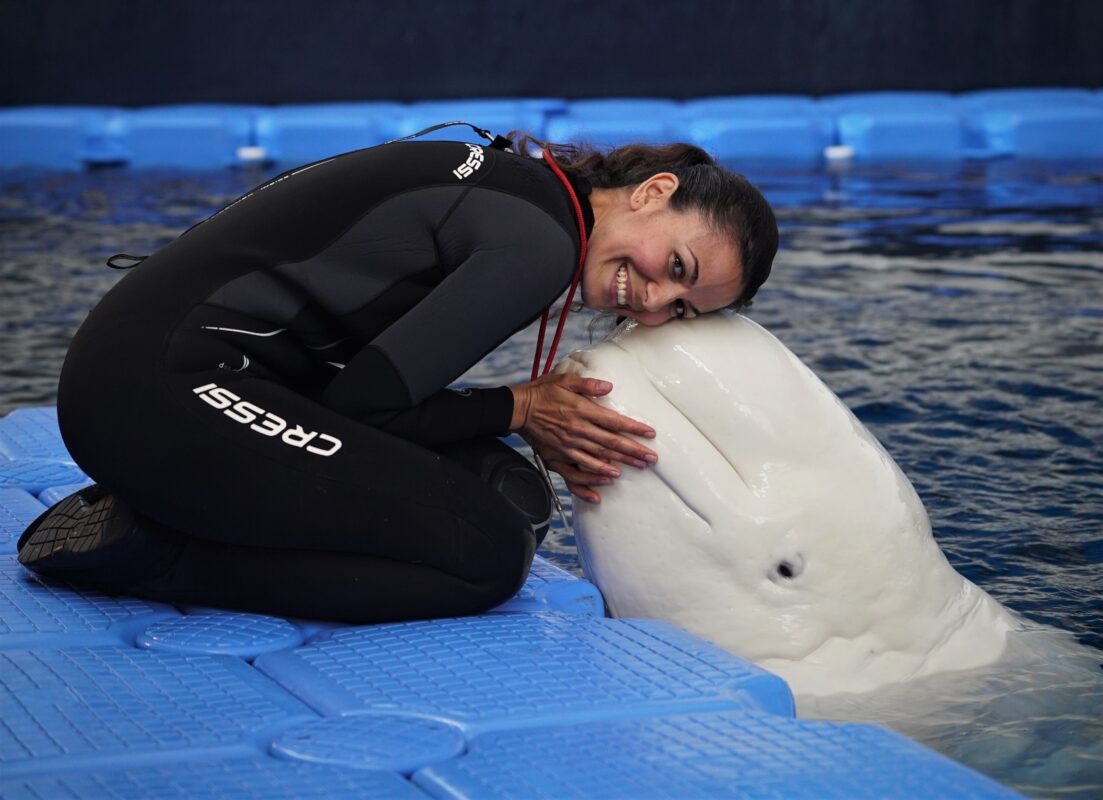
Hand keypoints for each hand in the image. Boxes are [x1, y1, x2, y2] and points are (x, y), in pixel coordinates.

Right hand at [510, 373, 656, 502]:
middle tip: (652, 458)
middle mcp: (578, 431)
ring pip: (598, 460)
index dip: (634, 428)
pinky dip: (590, 482)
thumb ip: (588, 384)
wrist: (518, 409)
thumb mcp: (565, 380)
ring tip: (636, 468)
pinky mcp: (557, 458)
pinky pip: (575, 475)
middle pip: (611, 444)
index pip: (614, 422)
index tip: (650, 434)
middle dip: (634, 451)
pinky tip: (603, 486)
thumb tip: (609, 386)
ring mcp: (568, 447)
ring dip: (619, 465)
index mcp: (582, 411)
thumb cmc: (543, 392)